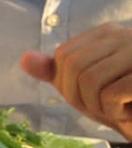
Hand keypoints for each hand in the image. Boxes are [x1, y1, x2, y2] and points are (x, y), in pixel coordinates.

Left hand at [20, 23, 131, 139]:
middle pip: (72, 66)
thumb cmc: (127, 105)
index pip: (63, 56)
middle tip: (104, 108)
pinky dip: (116, 113)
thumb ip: (58, 73)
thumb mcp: (86, 89)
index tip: (90, 98)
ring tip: (120, 109)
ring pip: (89, 81)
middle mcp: (125, 35)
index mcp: (108, 34)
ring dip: (99, 107)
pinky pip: (111, 95)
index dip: (67, 85)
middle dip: (80, 98)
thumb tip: (25, 59)